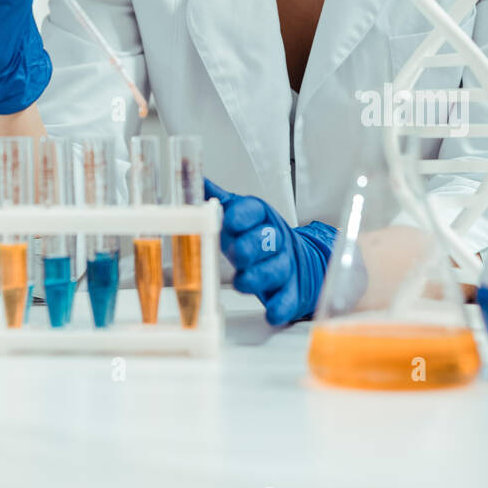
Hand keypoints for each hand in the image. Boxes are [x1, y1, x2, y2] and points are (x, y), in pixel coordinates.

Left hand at [204, 178, 336, 325]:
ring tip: (242, 282)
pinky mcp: (291, 290)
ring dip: (258, 277)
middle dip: (249, 248)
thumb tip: (192, 176)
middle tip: (235, 255)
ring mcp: (285, 265)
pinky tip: (270, 312)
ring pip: (276, 269)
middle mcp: (275, 239)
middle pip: (267, 240)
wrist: (295, 258)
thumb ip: (217, 199)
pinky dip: (279, 307)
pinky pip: (288, 299)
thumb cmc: (257, 236)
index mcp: (260, 216)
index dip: (241, 216)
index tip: (228, 222)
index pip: (253, 210)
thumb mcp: (238, 213)